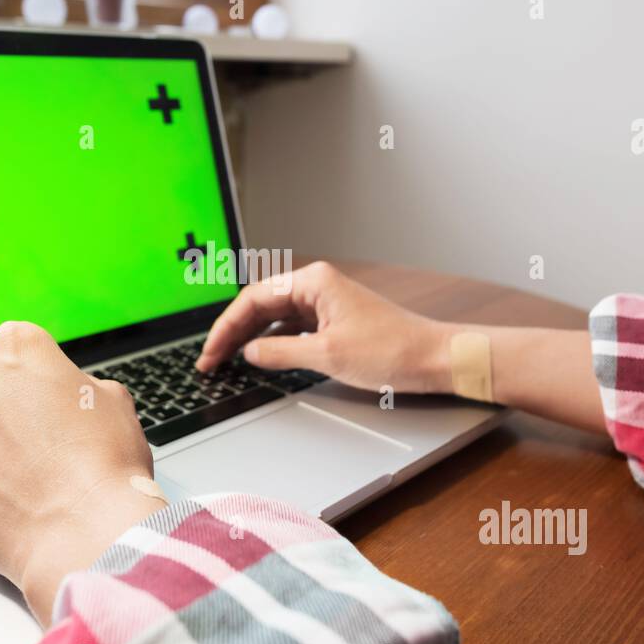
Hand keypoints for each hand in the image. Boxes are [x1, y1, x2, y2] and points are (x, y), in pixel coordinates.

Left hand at [0, 321, 166, 622]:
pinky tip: (5, 501)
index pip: (17, 347)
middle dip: (5, 408)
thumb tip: (71, 395)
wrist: (83, 532)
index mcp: (16, 348)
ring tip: (25, 479)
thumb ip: (79, 385)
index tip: (50, 400)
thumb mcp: (115, 402)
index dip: (38, 377)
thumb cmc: (105, 465)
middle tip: (39, 442)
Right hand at [195, 261, 453, 393]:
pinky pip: (292, 327)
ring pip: (274, 317)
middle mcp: (317, 285)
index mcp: (313, 282)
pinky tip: (260, 358)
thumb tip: (249, 353)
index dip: (225, 328)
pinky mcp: (334, 320)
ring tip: (227, 361)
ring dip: (250, 338)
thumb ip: (279, 353)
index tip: (209, 353)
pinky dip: (273, 342)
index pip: (253, 299)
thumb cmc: (391, 350)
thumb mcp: (326, 356)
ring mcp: (326, 302)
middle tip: (210, 361)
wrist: (433, 358)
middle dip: (233, 333)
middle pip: (260, 305)